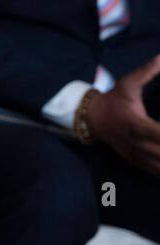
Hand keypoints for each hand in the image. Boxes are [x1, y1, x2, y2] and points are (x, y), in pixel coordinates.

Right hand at [84, 54, 159, 173]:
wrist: (91, 118)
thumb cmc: (113, 100)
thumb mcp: (126, 83)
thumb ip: (146, 72)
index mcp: (135, 123)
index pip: (158, 133)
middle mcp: (135, 143)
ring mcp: (135, 155)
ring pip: (159, 167)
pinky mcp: (135, 161)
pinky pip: (155, 171)